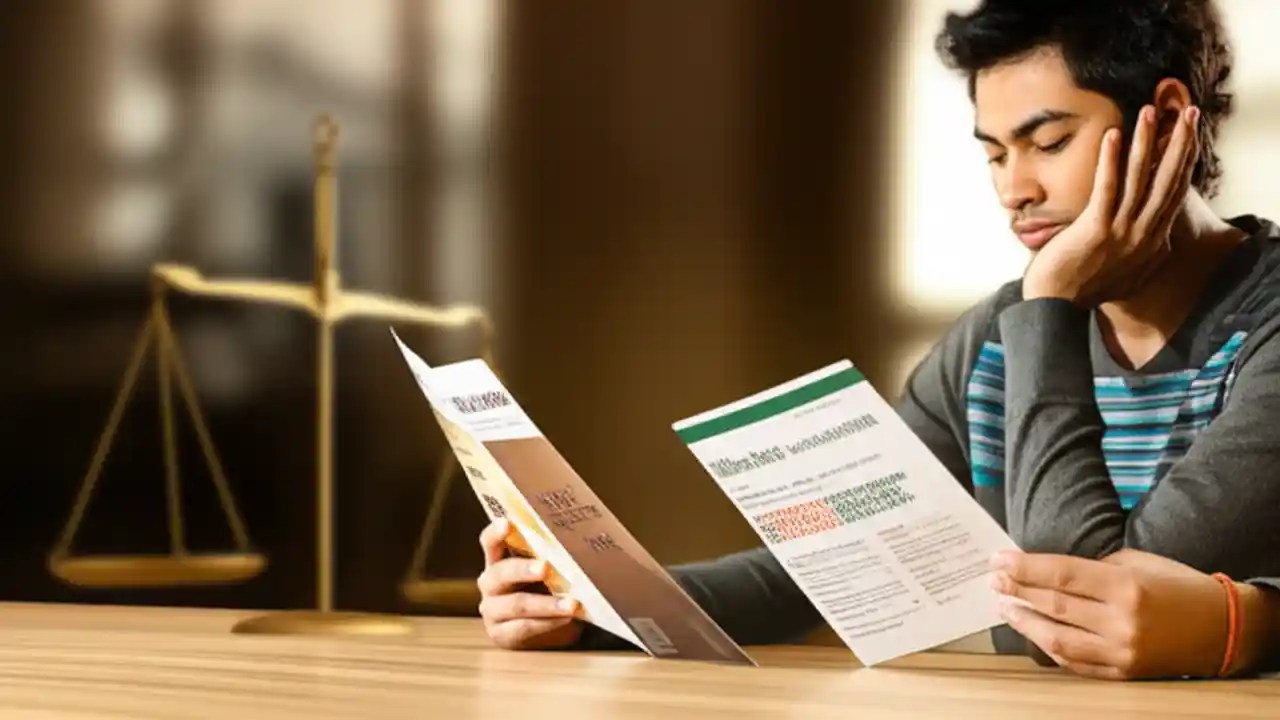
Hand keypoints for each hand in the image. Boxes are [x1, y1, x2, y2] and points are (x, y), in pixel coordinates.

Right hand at [477, 518, 582, 649]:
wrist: (557, 626)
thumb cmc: (555, 586)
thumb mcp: (554, 567)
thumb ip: (555, 553)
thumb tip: (584, 539)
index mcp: (499, 559)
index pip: (491, 542)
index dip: (496, 533)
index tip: (507, 523)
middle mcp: (490, 583)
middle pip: (501, 573)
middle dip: (524, 569)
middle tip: (545, 567)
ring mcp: (492, 610)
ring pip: (516, 604)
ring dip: (546, 604)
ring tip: (572, 604)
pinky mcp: (502, 635)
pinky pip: (524, 628)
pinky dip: (548, 623)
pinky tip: (566, 619)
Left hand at [990, 549, 1230, 679]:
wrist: (1221, 628)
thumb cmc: (1176, 586)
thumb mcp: (1138, 562)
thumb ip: (1093, 569)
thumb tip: (1045, 571)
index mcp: (1126, 586)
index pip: (1061, 575)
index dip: (1025, 568)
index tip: (998, 560)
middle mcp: (1122, 622)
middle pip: (1054, 606)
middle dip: (1018, 591)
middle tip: (994, 580)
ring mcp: (1121, 652)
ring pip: (1057, 640)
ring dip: (1025, 622)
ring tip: (1004, 607)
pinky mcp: (1122, 673)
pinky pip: (1074, 663)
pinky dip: (1049, 647)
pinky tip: (1032, 632)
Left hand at [1022, 105, 1199, 305]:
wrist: (1057, 310)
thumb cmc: (1083, 288)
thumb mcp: (1128, 272)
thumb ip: (1146, 253)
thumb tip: (1160, 242)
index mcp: (1152, 241)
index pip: (1175, 192)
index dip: (1185, 160)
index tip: (1191, 133)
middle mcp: (1144, 235)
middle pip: (1168, 180)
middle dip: (1180, 143)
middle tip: (1189, 111)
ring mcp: (1121, 233)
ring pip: (1140, 179)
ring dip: (1147, 142)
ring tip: (1151, 112)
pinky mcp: (1095, 231)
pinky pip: (1106, 189)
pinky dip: (1110, 161)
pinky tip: (1113, 135)